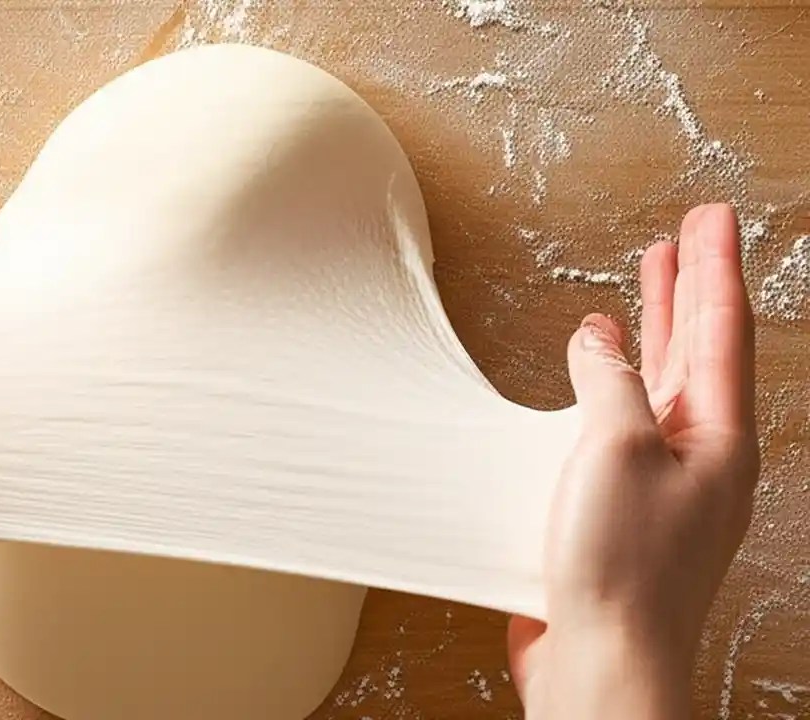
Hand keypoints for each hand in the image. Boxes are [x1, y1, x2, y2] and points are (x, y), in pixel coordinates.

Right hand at [506, 203, 758, 718]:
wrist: (601, 662)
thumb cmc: (623, 569)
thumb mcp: (616, 446)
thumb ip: (609, 381)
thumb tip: (597, 338)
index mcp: (717, 437)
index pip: (721, 329)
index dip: (713, 266)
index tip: (709, 215)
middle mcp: (696, 457)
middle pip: (696, 352)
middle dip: (686, 291)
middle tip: (678, 241)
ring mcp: (658, 485)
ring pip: (656, 388)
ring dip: (647, 335)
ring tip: (638, 293)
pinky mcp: (616, 511)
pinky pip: (613, 431)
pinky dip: (601, 393)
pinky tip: (581, 383)